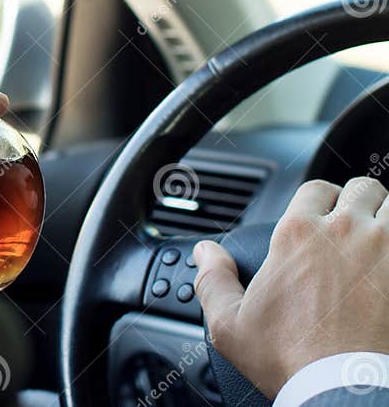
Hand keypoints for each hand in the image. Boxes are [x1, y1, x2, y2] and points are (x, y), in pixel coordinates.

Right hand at [194, 177, 388, 397]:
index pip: (316, 189)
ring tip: (380, 239)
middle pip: (363, 188)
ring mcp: (387, 248)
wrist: (344, 389)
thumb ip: (213, 280)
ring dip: (387, 216)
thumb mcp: (230, 325)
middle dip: (359, 202)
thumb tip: (205, 253)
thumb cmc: (290, 358)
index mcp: (297, 234)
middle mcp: (345, 230)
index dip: (319, 201)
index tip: (321, 217)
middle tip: (355, 225)